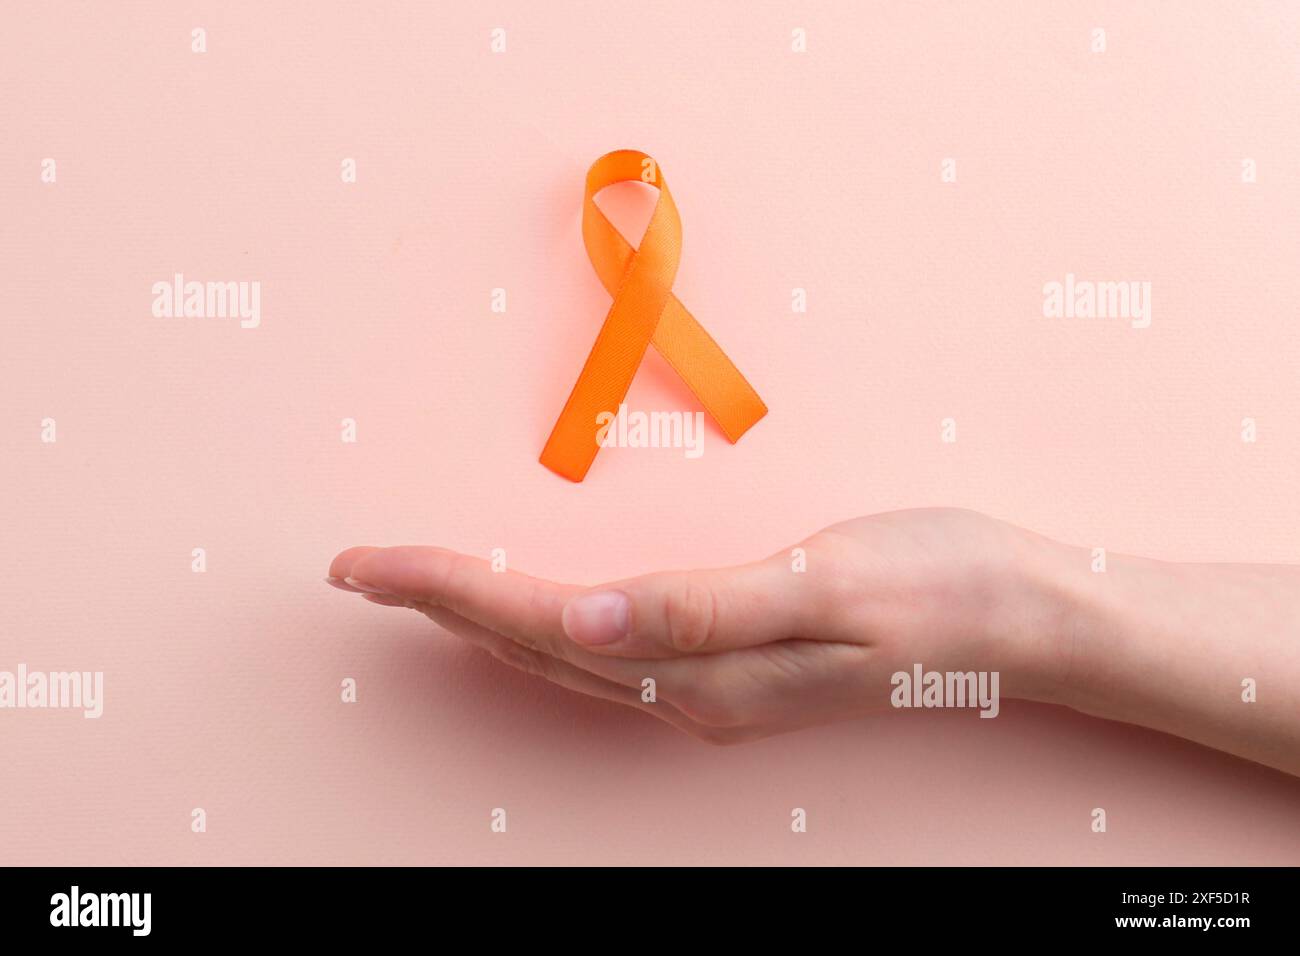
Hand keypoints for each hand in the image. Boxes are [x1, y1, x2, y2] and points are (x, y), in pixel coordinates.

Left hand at [325, 508, 1048, 743]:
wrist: (1023, 616)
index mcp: (701, 670)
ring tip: (420, 587)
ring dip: (483, 617)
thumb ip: (703, 608)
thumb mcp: (825, 586)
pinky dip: (545, 624)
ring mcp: (713, 685)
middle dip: (440, 605)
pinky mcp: (737, 663)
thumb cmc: (936, 583)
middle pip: (533, 643)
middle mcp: (692, 690)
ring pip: (564, 653)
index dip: (445, 591)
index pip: (539, 622)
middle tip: (360, 570)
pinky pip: (610, 650)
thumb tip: (585, 616)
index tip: (365, 563)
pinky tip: (532, 609)